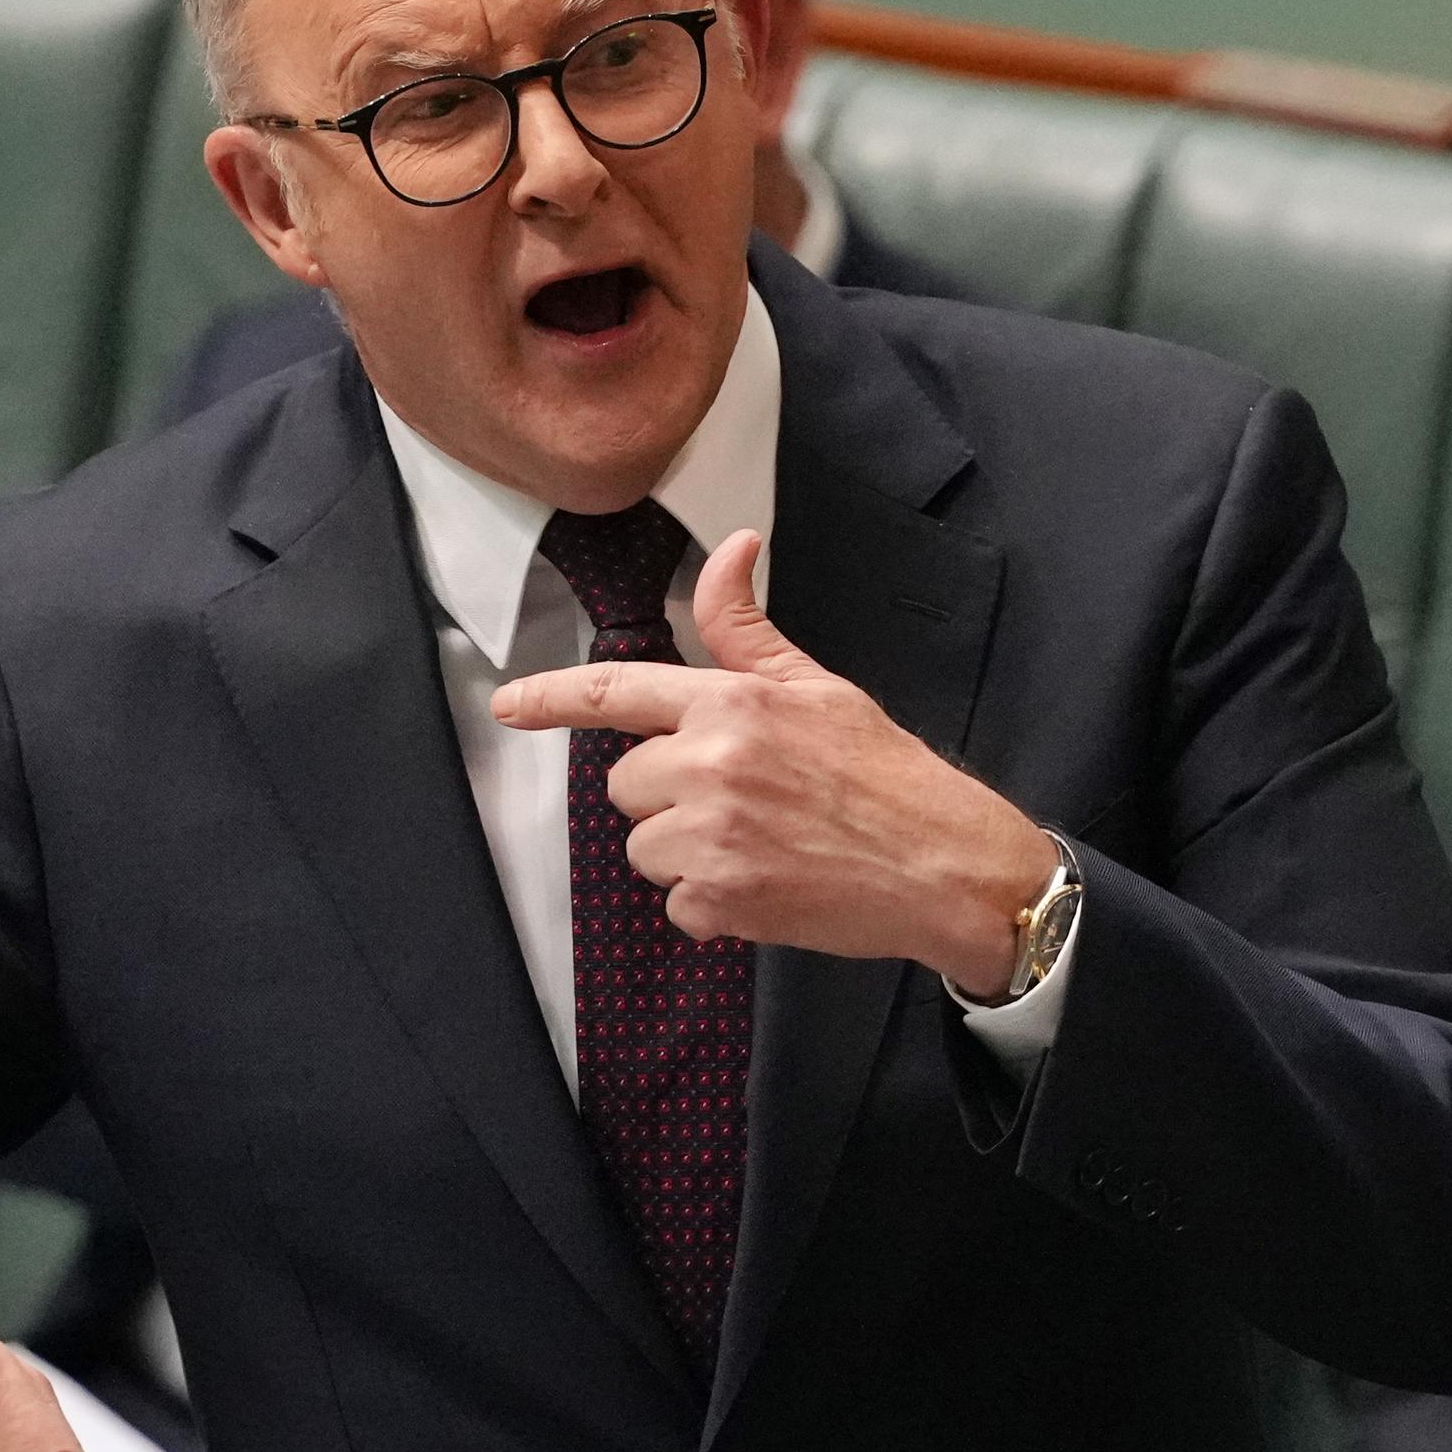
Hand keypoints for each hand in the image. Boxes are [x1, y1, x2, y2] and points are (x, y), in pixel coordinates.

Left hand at [487, 530, 1055, 994]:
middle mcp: (709, 764)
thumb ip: (747, 631)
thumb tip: (732, 545)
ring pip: (645, 848)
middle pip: (627, 785)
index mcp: (730, 702)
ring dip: (688, 855)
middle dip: (669, 796)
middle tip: (747, 802)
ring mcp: (710, 835)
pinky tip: (770, 886)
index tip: (506, 706)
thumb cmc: (887, 775)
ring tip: (763, 845)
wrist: (944, 867)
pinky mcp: (720, 899)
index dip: (550, 699)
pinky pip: (676, 905)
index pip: (616, 692)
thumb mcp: (818, 686)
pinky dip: (714, 906)